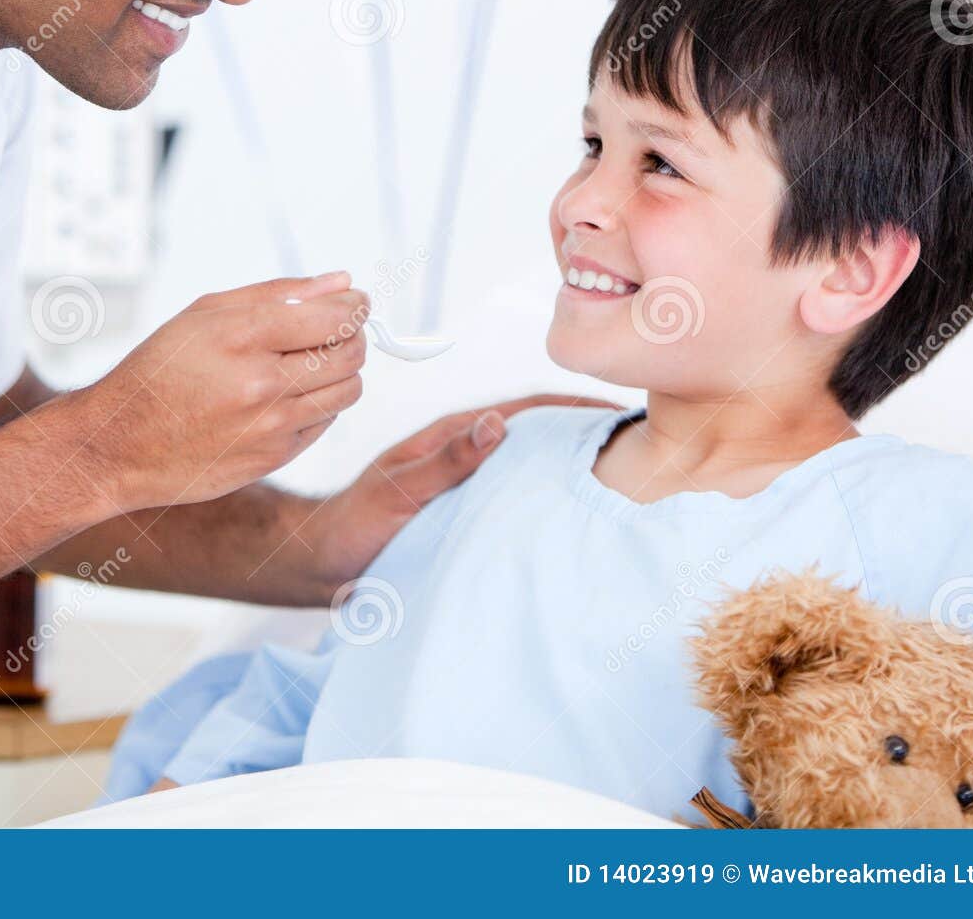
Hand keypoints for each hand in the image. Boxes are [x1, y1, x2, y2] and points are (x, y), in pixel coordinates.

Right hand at [76, 272, 368, 511]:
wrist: (121, 443)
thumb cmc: (160, 372)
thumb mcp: (205, 314)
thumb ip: (279, 293)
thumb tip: (341, 283)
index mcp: (241, 336)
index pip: (333, 317)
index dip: (355, 306)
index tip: (356, 303)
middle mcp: (261, 383)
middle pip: (349, 353)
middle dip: (353, 336)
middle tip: (338, 330)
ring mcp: (270, 426)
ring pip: (348, 391)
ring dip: (343, 372)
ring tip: (314, 362)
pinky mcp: (274, 457)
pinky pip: (325, 422)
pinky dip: (319, 404)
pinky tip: (288, 395)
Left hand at [308, 393, 626, 593]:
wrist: (322, 563)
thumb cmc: (355, 524)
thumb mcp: (399, 490)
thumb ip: (445, 460)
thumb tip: (499, 421)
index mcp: (454, 435)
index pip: (528, 409)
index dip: (577, 408)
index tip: (626, 412)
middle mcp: (469, 454)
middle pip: (541, 435)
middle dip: (592, 436)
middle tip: (650, 449)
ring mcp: (473, 485)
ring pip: (535, 469)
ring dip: (577, 470)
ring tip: (633, 486)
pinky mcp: (472, 516)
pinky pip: (521, 502)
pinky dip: (554, 503)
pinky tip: (582, 522)